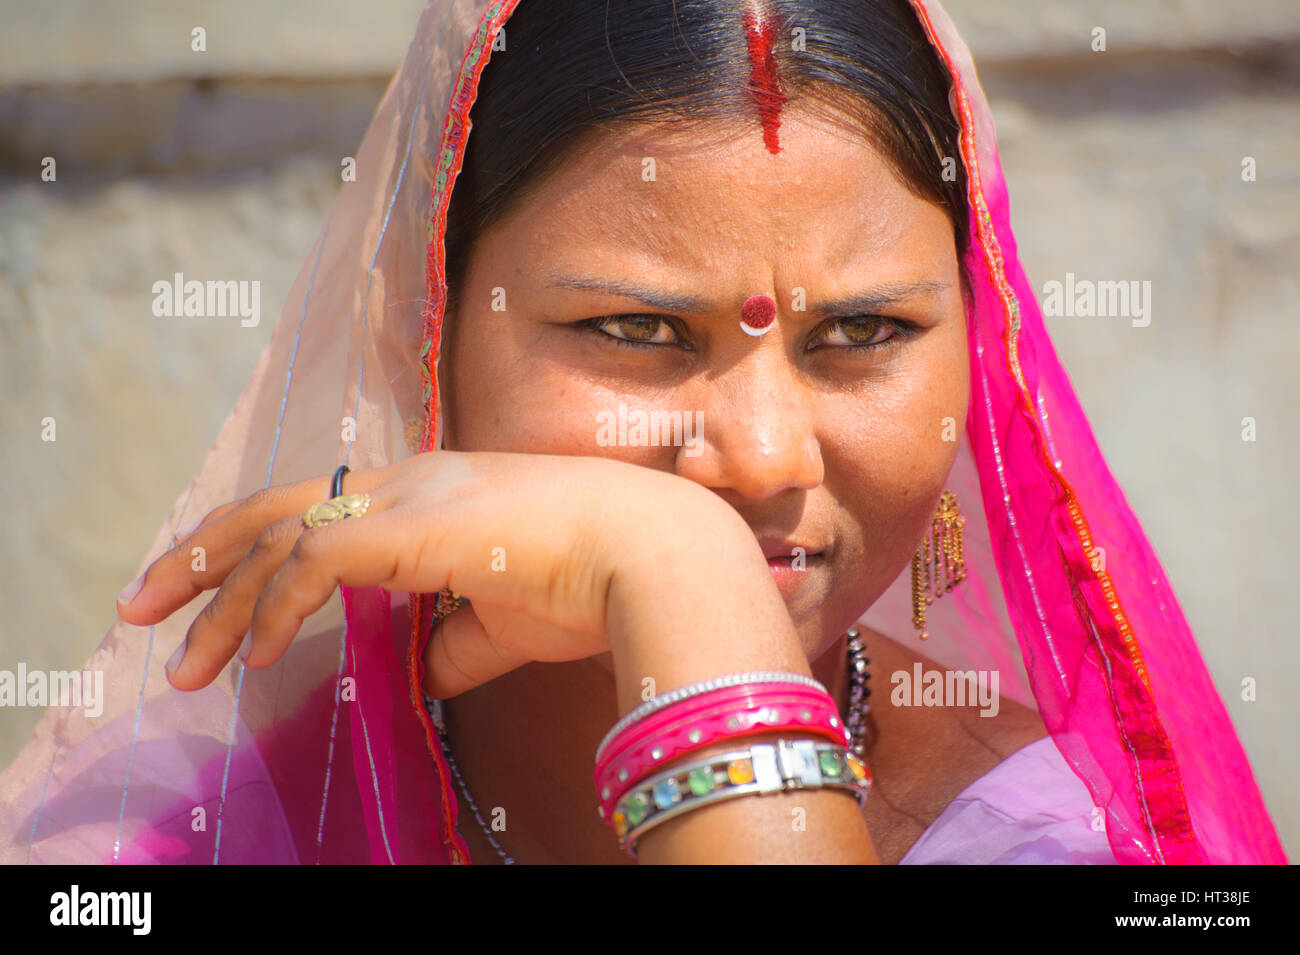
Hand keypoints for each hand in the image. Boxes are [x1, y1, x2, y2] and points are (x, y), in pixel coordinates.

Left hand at [115, 451, 772, 696]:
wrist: (652, 554)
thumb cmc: (595, 579)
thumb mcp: (504, 621)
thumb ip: (450, 640)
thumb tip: (415, 668)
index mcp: (428, 494)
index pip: (318, 509)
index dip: (255, 550)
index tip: (215, 600)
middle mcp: (405, 482)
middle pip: (275, 506)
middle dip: (201, 557)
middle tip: (140, 605)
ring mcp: (404, 497)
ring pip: (280, 535)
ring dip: (223, 600)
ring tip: (180, 660)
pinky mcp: (407, 525)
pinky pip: (313, 561)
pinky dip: (276, 608)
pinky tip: (257, 652)